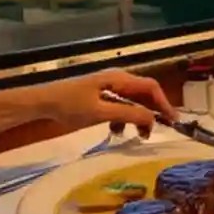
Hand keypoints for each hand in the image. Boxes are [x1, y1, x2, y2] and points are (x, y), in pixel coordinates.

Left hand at [0, 68, 176, 135]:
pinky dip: (124, 118)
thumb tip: (152, 118)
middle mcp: (117, 80)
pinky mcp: (100, 97)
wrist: (41, 102)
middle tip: (159, 131)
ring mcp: (108, 88)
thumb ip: (128, 113)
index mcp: (119, 78)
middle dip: (153, 112)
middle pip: (144, 94)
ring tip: (138, 135)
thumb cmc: (69, 105)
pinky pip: (120, 106)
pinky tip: (117, 130)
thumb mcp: (100, 111)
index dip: (164, 103)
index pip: (150, 88)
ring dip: (138, 117)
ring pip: (133, 101)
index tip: (173, 121)